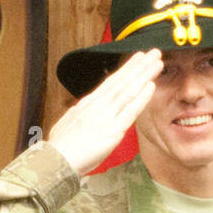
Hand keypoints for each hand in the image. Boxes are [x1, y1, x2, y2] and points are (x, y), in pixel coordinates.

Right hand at [47, 49, 162, 176]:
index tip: (138, 59)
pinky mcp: (112, 131)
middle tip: (153, 52)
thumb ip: (77, 114)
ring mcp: (105, 116)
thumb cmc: (59, 147)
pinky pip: (130, 111)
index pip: (110, 83)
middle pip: (122, 81)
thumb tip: (80, 108)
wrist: (55, 160)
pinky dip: (141, 97)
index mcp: (87, 104)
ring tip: (157, 62)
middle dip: (139, 66)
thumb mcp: (67, 123)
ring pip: (128, 91)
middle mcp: (97, 106)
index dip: (126, 70)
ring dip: (144, 75)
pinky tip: (151, 86)